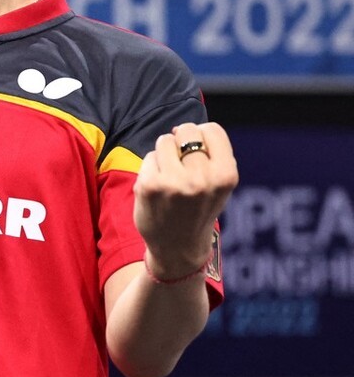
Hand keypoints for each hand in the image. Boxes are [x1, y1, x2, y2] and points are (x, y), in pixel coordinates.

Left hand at [133, 122, 237, 278]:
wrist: (178, 248)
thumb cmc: (199, 209)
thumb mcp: (218, 184)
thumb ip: (211, 155)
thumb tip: (183, 128)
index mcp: (225, 175)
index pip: (212, 129)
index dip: (202, 136)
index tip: (198, 152)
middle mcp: (202, 178)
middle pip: (187, 130)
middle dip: (181, 140)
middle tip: (181, 163)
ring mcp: (174, 182)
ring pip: (164, 141)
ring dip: (164, 154)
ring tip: (170, 178)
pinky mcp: (149, 186)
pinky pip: (149, 157)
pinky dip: (151, 168)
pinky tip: (157, 189)